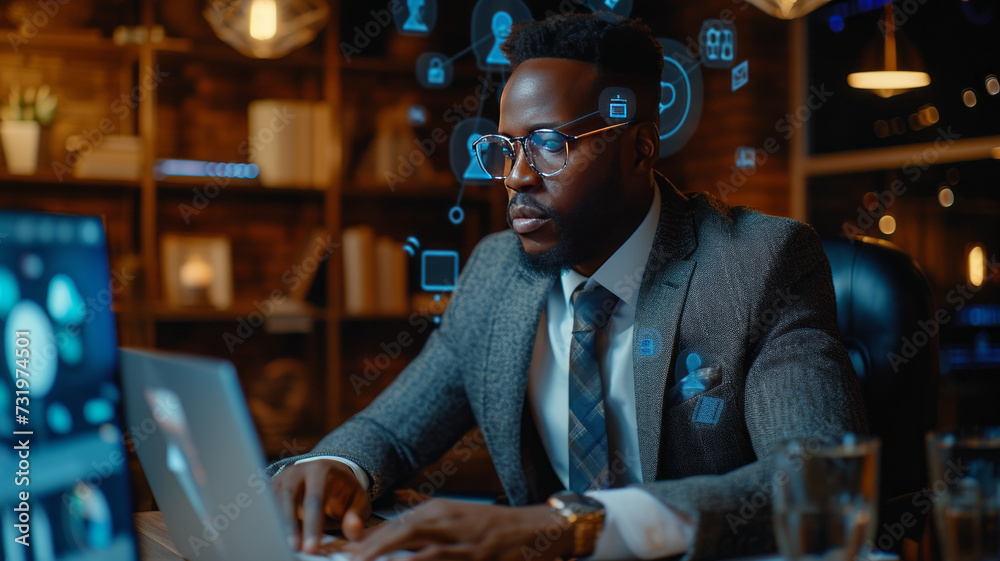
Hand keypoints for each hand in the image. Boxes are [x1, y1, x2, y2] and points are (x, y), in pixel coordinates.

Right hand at [271, 459, 371, 552]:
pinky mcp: (271, 487)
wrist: (328, 471)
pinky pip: (266, 505)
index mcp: (321, 470)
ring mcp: (282, 478)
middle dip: (290, 526)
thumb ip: (357, 515)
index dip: (312, 525)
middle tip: (294, 549)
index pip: (315, 499)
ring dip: (277, 525)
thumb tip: (352, 530)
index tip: (311, 548)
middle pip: (288, 499)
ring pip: (273, 502)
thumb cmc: (343, 489)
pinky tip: (275, 538)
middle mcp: (298, 471)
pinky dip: (270, 522)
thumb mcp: (358, 499)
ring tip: (283, 546)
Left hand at [344, 499, 573, 560]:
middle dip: (372, 549)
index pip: (393, 524)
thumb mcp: (453, 516)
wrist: (532, 529)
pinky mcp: (474, 559)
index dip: (368, 539)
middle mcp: (446, 522)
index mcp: (436, 510)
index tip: (346, 552)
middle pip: (401, 533)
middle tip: (350, 560)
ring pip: (418, 553)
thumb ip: (421, 523)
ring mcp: (460, 543)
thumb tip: (389, 531)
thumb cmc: (489, 525)